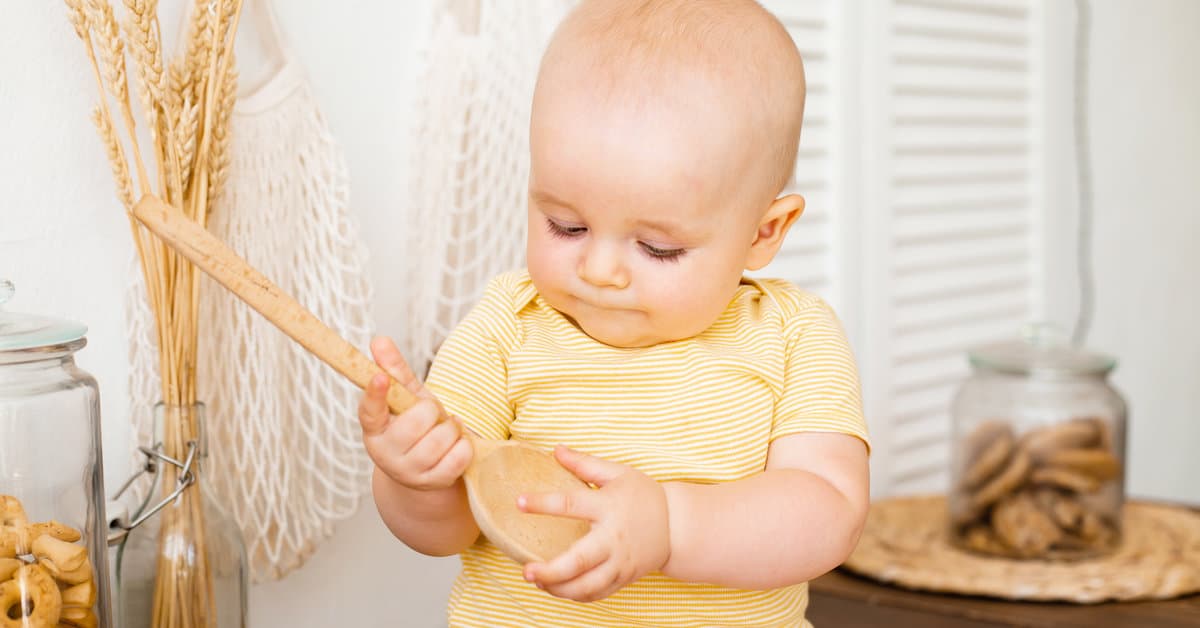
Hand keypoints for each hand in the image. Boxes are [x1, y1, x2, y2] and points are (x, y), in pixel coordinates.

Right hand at [357, 336, 472, 489]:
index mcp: (374, 428)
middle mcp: (385, 453)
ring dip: (450, 427)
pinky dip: (464, 445)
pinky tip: (456, 444)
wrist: (426, 470)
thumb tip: (380, 340)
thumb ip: (394, 370)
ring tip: (446, 428)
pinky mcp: (433, 483)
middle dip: (431, 410)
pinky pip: (458, 457)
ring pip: (440, 439)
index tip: (380, 377)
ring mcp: (408, 472)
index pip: (369, 411)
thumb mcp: (405, 397)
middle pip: (416, 422)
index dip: (375, 394)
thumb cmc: (414, 426)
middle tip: (431, 413)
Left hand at [517, 446, 669, 601]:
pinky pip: (596, 594)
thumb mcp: (619, 473)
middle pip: (578, 561)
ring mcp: (620, 562)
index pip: (570, 504)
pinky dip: (575, 596)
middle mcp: (613, 538)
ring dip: (559, 589)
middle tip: (526, 571)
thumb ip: (585, 464)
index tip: (519, 502)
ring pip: (586, 586)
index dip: (542, 504)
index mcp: (608, 507)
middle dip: (550, 571)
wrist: (678, 526)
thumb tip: (556, 450)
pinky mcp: (624, 578)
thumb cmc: (645, 496)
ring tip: (538, 582)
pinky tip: (558, 589)